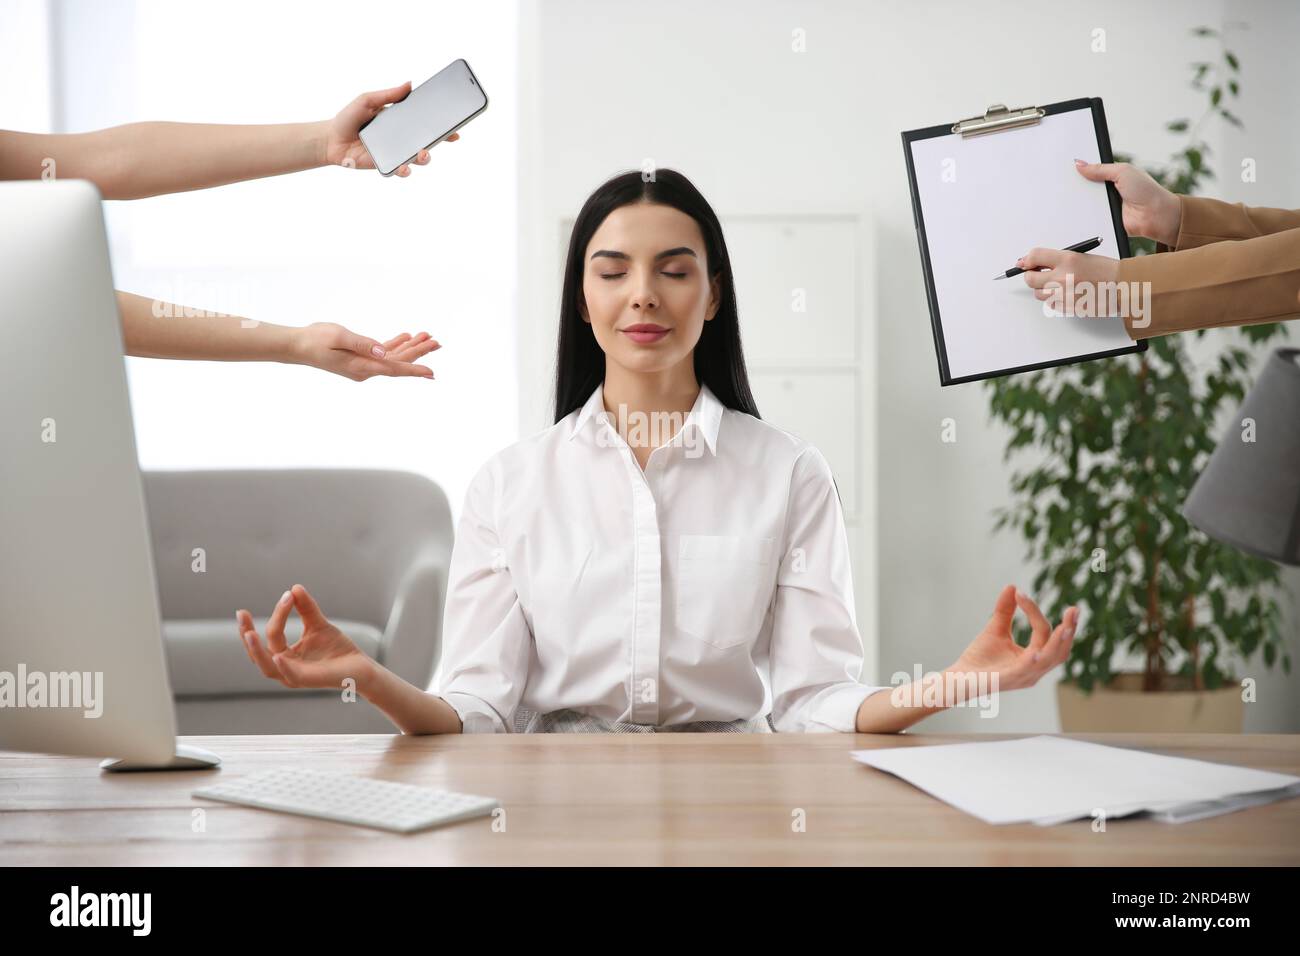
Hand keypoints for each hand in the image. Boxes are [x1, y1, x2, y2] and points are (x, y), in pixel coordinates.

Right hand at [236, 584, 373, 689]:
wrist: (360, 666)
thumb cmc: (337, 649)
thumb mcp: (318, 624)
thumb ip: (306, 608)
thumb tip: (294, 587)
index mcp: (284, 655)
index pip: (271, 635)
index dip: (277, 614)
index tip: (287, 594)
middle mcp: (284, 667)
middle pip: (257, 653)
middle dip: (246, 634)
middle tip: (241, 614)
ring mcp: (294, 677)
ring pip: (267, 667)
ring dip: (256, 651)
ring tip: (249, 633)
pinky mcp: (307, 682)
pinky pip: (290, 676)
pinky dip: (283, 667)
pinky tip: (278, 656)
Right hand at [292, 324, 438, 380]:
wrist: (298, 346)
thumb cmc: (315, 340)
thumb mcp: (339, 336)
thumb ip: (362, 343)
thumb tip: (382, 351)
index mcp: (362, 366)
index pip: (393, 369)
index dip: (414, 370)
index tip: (431, 373)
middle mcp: (366, 369)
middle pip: (398, 362)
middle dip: (419, 352)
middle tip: (437, 342)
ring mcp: (364, 365)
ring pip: (393, 357)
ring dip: (410, 346)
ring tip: (428, 336)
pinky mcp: (360, 358)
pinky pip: (382, 353)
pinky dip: (395, 344)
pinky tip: (406, 336)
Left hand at [324, 82, 459, 175]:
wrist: (330, 139)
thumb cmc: (348, 118)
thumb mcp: (368, 100)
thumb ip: (389, 94)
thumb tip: (409, 84)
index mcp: (399, 122)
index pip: (425, 123)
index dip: (441, 126)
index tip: (455, 128)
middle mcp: (400, 139)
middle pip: (426, 142)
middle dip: (439, 142)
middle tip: (446, 138)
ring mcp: (394, 153)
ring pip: (417, 159)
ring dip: (424, 158)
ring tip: (423, 154)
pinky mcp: (385, 166)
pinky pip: (400, 170)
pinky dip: (404, 170)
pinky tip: (404, 167)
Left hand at [946, 585, 1077, 694]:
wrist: (958, 679)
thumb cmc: (979, 658)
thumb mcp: (995, 629)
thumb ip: (1005, 610)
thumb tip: (1013, 586)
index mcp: (1034, 658)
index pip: (1044, 633)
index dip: (1035, 612)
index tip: (1020, 593)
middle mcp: (1034, 670)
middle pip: (1060, 651)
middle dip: (1069, 630)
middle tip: (1075, 610)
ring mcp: (1024, 676)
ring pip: (1050, 660)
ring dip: (1059, 642)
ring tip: (1066, 626)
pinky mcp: (1010, 680)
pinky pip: (1027, 670)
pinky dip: (1035, 661)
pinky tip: (1037, 650)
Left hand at [1018, 247, 1120, 316]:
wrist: (1123, 287)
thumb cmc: (1105, 271)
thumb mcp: (1080, 257)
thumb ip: (1056, 259)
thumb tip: (1031, 262)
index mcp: (1068, 259)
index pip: (1035, 256)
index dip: (1027, 260)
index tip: (1024, 263)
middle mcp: (1063, 277)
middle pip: (1030, 279)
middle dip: (1031, 276)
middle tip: (1037, 274)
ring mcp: (1064, 294)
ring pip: (1038, 294)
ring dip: (1043, 289)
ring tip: (1059, 285)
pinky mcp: (1068, 308)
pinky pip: (1051, 304)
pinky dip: (1055, 300)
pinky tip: (1068, 294)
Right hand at [1074, 159, 1181, 246]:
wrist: (1155, 215)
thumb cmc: (1146, 190)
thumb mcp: (1123, 171)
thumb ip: (1100, 168)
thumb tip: (1080, 164)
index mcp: (1112, 175)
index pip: (1090, 171)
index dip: (1078, 170)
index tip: (1065, 168)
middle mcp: (1106, 191)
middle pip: (1084, 187)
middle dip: (1075, 185)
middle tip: (1062, 182)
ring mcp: (1104, 206)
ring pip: (1083, 203)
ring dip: (1078, 201)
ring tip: (1067, 197)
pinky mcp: (1103, 220)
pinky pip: (1087, 217)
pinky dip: (1082, 216)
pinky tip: (1075, 212)